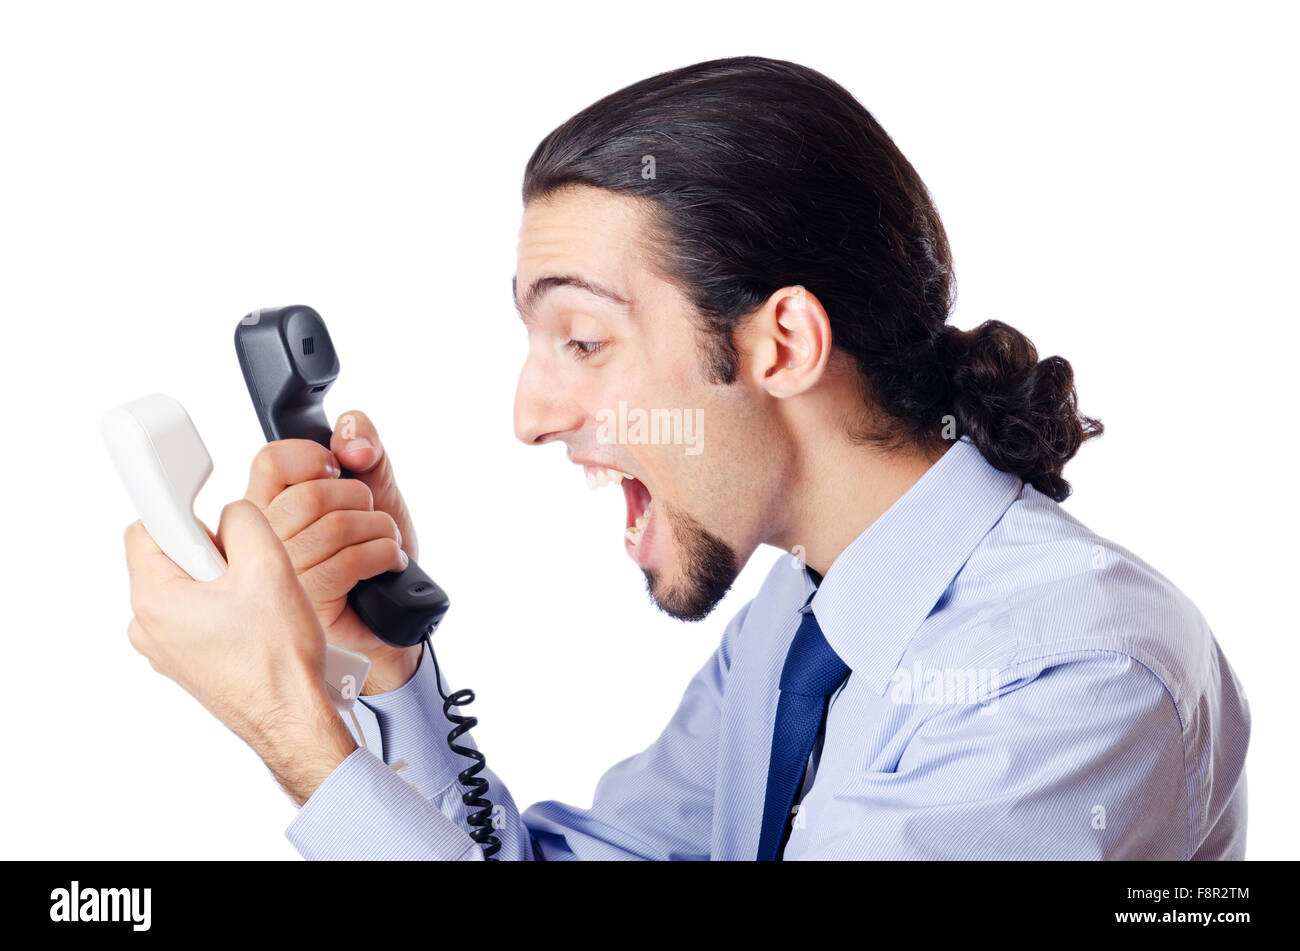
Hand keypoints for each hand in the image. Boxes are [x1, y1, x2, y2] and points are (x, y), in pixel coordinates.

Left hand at [124, 500, 356, 803]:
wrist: (292, 718)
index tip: (221, 532)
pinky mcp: (187, 661)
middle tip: (251, 576)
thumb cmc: (278, 660)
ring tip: (259, 606)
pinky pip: (202, 615)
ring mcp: (166, 648)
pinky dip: (228, 610)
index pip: (148, 528)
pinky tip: (258, 625)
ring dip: (225, 584)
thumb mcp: (269, 566)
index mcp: (154, 600)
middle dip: (216, 555)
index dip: (190, 518)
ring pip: (191, 587)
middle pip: (174, 557)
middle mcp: (148, 626)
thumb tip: (232, 512)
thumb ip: (244, 519)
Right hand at [244, 409, 422, 691]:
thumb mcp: (376, 486)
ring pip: (334, 527)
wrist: (395, 615)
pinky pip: (349, 560)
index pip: (270, 461)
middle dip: (360, 498)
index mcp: (269, 506)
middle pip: (309, 495)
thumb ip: (363, 445)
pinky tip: (388, 562)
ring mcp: (282, 576)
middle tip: (374, 514)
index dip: (310, 455)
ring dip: (380, 529)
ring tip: (387, 542)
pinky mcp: (308, 603)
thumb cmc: (373, 553)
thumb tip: (352, 440)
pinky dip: (383, 553)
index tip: (338, 467)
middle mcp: (265, 541)